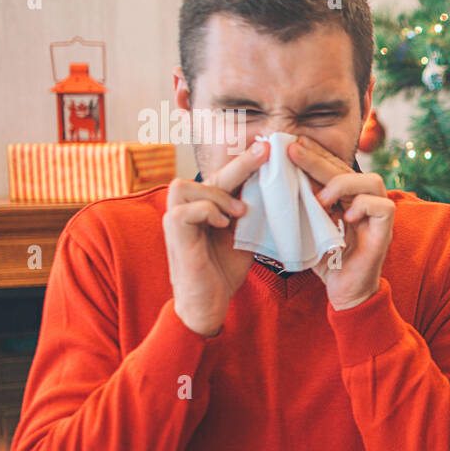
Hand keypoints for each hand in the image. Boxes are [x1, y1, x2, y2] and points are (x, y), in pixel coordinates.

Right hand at [164, 139, 268, 336]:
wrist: (208, 303)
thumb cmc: (224, 270)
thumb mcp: (245, 236)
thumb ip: (252, 214)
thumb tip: (277, 190)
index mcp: (205, 206)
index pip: (225, 178)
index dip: (245, 163)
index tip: (268, 148)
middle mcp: (187, 207)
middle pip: (210, 176)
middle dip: (240, 163)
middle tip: (265, 151)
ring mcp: (176, 219)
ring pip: (186, 186)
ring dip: (217, 195)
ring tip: (238, 213)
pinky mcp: (172, 232)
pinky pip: (184, 209)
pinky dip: (206, 211)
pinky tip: (222, 225)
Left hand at [287, 136, 394, 310]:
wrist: (344, 292)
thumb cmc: (326, 260)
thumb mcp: (308, 227)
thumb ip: (302, 205)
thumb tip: (280, 179)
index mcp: (347, 198)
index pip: (335, 166)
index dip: (316, 153)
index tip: (293, 143)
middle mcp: (365, 202)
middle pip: (348, 169)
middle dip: (319, 159)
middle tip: (293, 151)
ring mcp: (377, 216)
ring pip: (372, 181)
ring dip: (343, 184)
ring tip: (320, 199)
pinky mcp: (385, 232)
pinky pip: (383, 206)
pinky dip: (364, 206)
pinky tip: (345, 216)